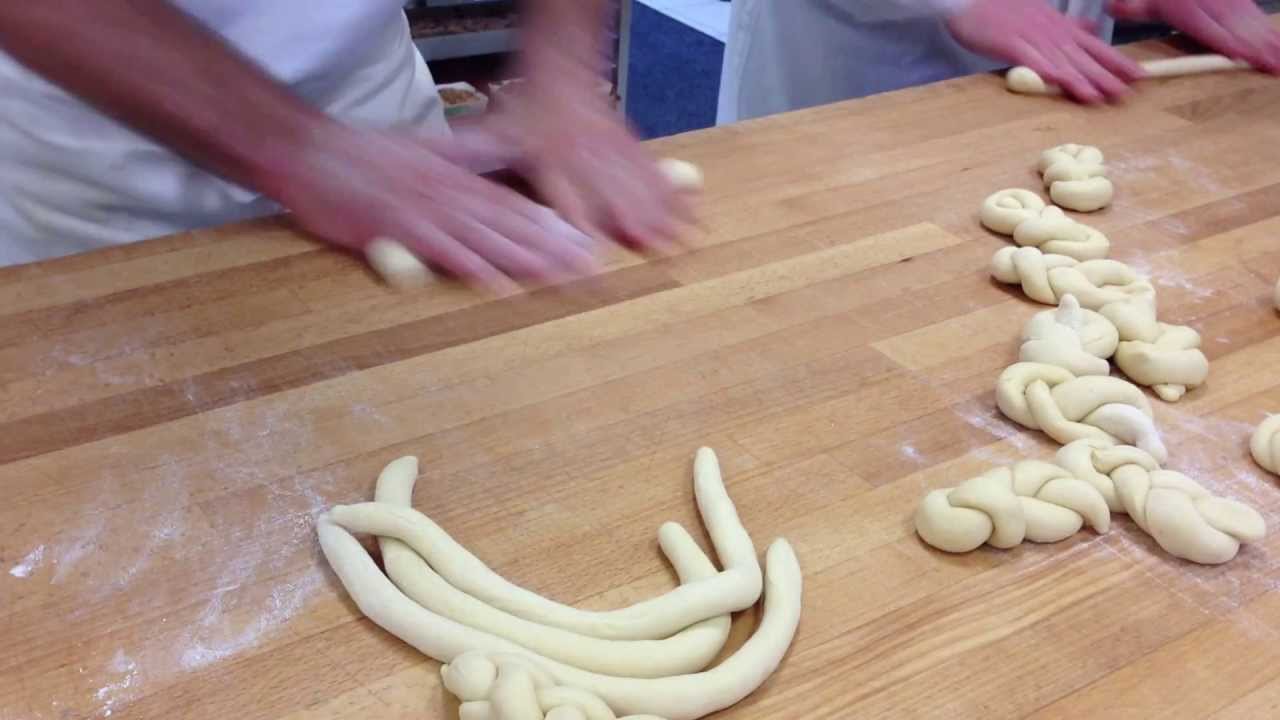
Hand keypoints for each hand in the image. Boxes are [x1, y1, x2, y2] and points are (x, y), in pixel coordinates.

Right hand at [269, 124, 598, 292]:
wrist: (307, 152)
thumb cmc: (357, 157)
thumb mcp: (415, 153)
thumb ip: (451, 166)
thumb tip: (479, 184)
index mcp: (454, 178)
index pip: (512, 204)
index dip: (550, 226)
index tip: (583, 244)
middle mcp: (449, 193)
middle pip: (512, 223)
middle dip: (554, 247)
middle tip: (591, 269)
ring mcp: (426, 210)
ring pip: (488, 238)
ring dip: (527, 260)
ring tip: (563, 279)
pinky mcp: (400, 228)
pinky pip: (445, 253)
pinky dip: (476, 270)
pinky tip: (502, 287)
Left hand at [461, 76, 694, 253]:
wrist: (561, 70)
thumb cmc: (526, 112)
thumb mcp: (497, 134)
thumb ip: (478, 159)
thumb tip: (450, 169)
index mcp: (551, 159)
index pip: (568, 199)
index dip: (580, 228)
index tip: (592, 256)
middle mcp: (585, 156)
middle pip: (614, 193)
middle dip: (636, 222)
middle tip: (655, 248)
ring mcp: (612, 150)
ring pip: (641, 182)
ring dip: (663, 211)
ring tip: (682, 238)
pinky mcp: (630, 145)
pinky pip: (653, 170)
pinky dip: (673, 192)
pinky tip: (688, 210)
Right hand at [946, 0, 1143, 102]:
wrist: (969, 1)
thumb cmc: (1002, 9)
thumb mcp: (1041, 14)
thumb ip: (1067, 24)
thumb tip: (1092, 29)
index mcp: (1061, 26)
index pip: (1095, 46)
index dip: (1117, 61)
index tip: (1139, 76)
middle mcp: (1052, 31)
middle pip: (1083, 56)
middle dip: (1106, 75)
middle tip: (1127, 94)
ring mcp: (1031, 36)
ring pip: (1061, 60)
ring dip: (1080, 79)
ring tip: (1099, 96)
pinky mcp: (1010, 42)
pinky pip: (1031, 58)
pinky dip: (1045, 71)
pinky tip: (1059, 83)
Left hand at [1110, 0, 1279, 73]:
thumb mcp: (1142, 0)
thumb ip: (1131, 7)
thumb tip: (1113, 7)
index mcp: (1188, 7)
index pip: (1211, 28)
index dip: (1227, 41)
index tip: (1242, 55)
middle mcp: (1214, 4)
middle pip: (1238, 29)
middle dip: (1257, 48)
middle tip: (1274, 66)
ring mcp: (1229, 2)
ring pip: (1252, 24)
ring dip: (1269, 43)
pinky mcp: (1240, 2)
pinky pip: (1256, 18)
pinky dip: (1269, 33)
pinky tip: (1278, 47)